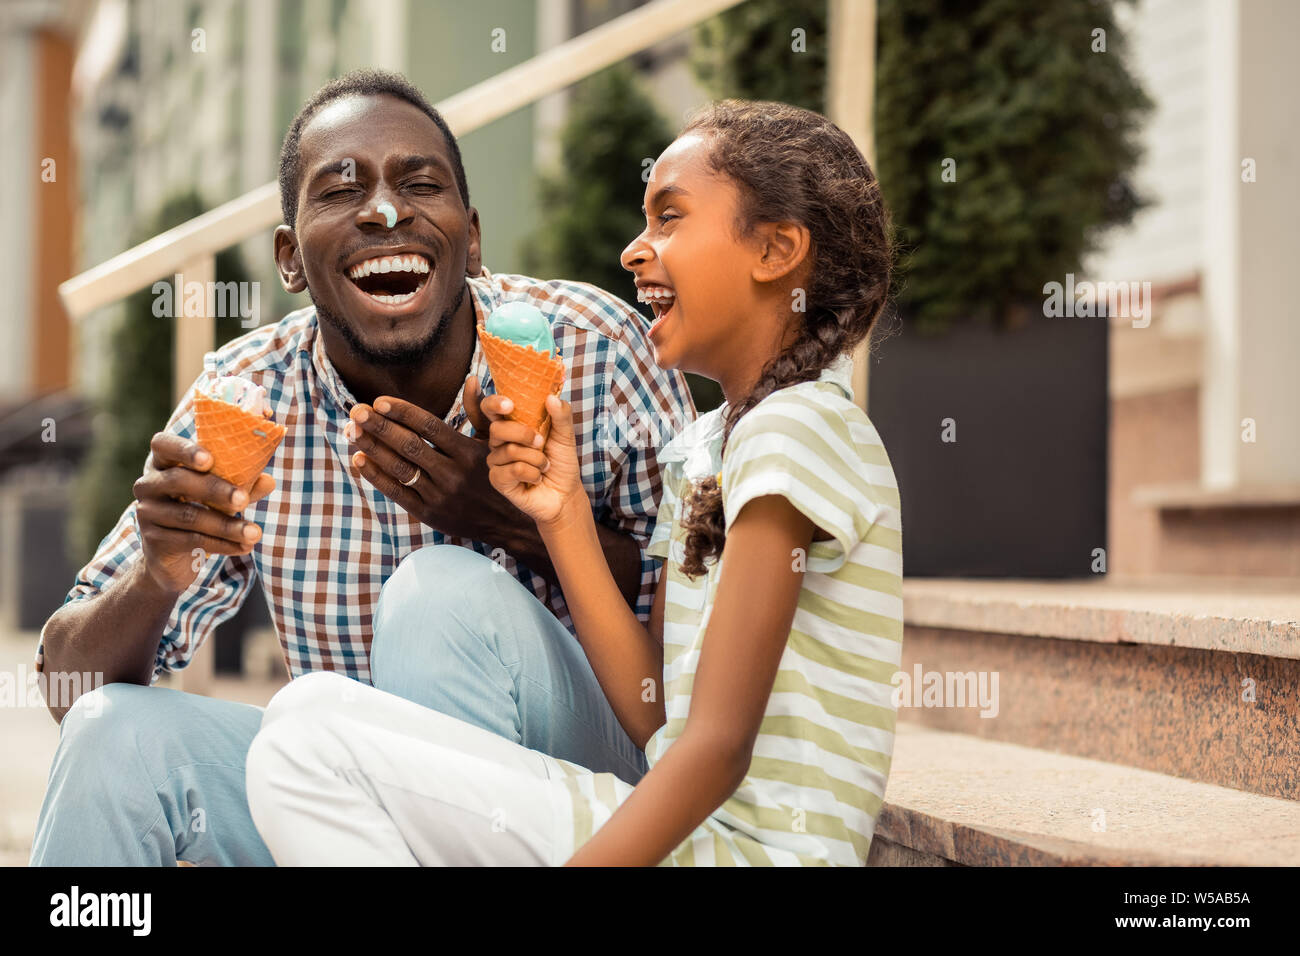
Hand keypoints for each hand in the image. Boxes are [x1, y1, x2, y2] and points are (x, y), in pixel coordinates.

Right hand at [133, 432, 274, 592]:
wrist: (170, 554)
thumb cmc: (200, 509)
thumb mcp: (220, 494)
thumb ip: (241, 485)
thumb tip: (268, 481)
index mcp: (163, 462)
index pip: (162, 444)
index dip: (184, 449)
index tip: (209, 460)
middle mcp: (148, 484)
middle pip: (179, 480)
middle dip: (215, 490)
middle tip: (243, 500)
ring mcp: (147, 512)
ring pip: (189, 516)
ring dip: (226, 525)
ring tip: (255, 533)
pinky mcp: (153, 539)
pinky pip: (190, 539)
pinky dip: (222, 544)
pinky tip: (244, 547)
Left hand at [344, 383, 532, 542]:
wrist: (510, 524)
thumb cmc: (501, 474)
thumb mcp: (497, 443)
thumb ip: (480, 411)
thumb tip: (469, 379)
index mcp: (468, 452)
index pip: (428, 427)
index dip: (402, 412)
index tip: (379, 401)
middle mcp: (453, 473)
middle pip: (409, 445)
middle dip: (379, 426)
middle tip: (356, 411)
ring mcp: (440, 495)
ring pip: (399, 468)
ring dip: (373, 448)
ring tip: (352, 431)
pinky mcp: (430, 513)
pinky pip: (397, 493)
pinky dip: (376, 476)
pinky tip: (360, 459)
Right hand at [485, 392, 583, 527]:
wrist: (566, 493)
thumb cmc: (561, 462)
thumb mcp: (565, 435)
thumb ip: (561, 415)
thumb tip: (551, 397)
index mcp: (511, 425)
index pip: (490, 408)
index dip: (493, 403)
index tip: (509, 404)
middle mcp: (499, 442)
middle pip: (497, 429)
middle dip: (523, 434)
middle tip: (541, 442)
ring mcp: (496, 462)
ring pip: (509, 451)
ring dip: (536, 459)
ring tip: (545, 465)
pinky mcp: (498, 480)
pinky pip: (513, 470)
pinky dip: (532, 473)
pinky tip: (538, 478)